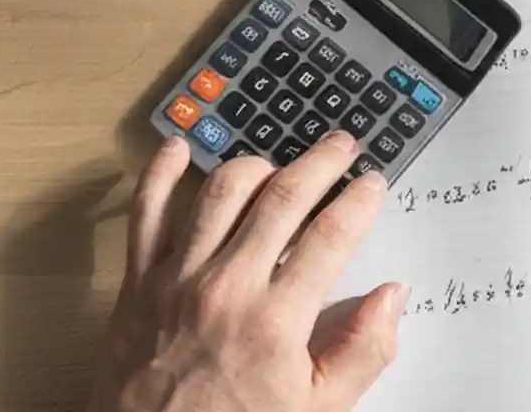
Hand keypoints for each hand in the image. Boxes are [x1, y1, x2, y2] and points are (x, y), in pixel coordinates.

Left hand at [88, 131, 406, 411]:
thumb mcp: (317, 409)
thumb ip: (363, 352)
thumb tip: (393, 296)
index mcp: (276, 320)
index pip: (331, 236)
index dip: (360, 200)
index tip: (374, 183)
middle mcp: (226, 287)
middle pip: (283, 197)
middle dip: (321, 162)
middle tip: (342, 145)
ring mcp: (176, 279)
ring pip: (221, 191)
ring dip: (258, 164)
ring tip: (281, 162)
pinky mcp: (137, 283)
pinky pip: (146, 213)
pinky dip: (159, 174)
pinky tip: (178, 149)